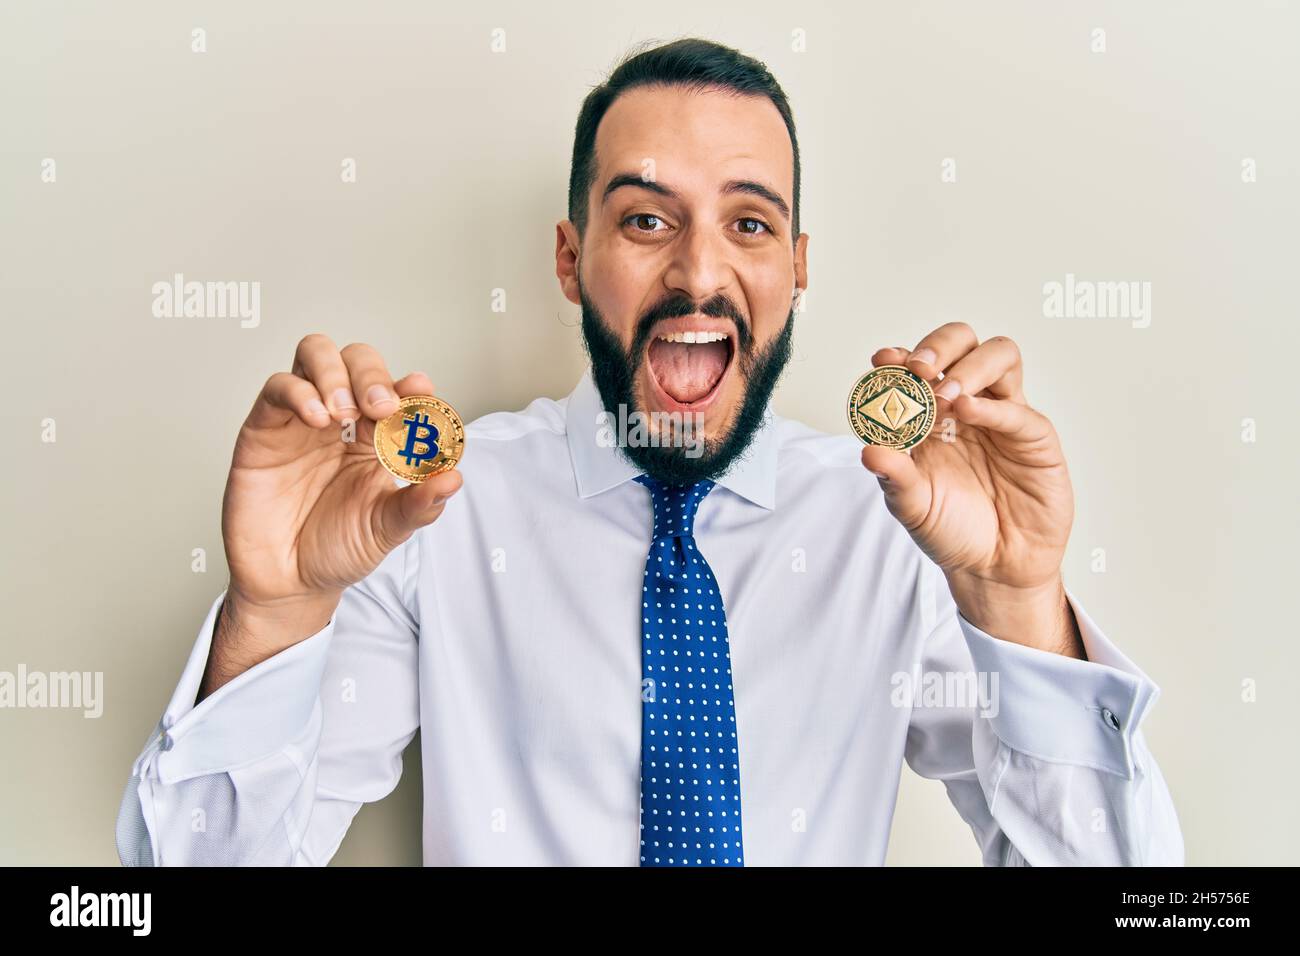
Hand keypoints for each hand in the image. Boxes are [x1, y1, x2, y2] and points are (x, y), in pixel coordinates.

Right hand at [220, 335, 461, 640]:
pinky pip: (278, 388)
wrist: (288, 584)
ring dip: (336, 372)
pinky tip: (317, 417)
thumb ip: (419, 506)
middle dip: (373, 375)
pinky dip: (299, 392)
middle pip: (357, 360)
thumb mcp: (386, 529)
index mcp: (378, 436)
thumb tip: (454, 477)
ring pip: (316, 355)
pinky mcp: (264, 428)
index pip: (397, 392)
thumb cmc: (338, 550)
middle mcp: (342, 419)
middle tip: (382, 407)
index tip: (422, 392)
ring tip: (344, 411)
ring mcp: (301, 418)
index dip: (411, 387)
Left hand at [861, 323, 1076, 649]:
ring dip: (968, 365)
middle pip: (961, 343)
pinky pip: (1017, 407)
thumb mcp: (912, 505)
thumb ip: (893, 476)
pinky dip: (990, 405)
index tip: (883, 361)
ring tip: (944, 394)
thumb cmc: (951, 529)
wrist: (995, 567)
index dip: (900, 357)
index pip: (917, 365)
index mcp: (929, 411)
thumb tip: (868, 450)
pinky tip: (966, 411)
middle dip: (938, 346)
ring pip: (999, 355)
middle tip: (918, 369)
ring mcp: (1003, 413)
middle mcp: (966, 403)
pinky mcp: (1034, 435)